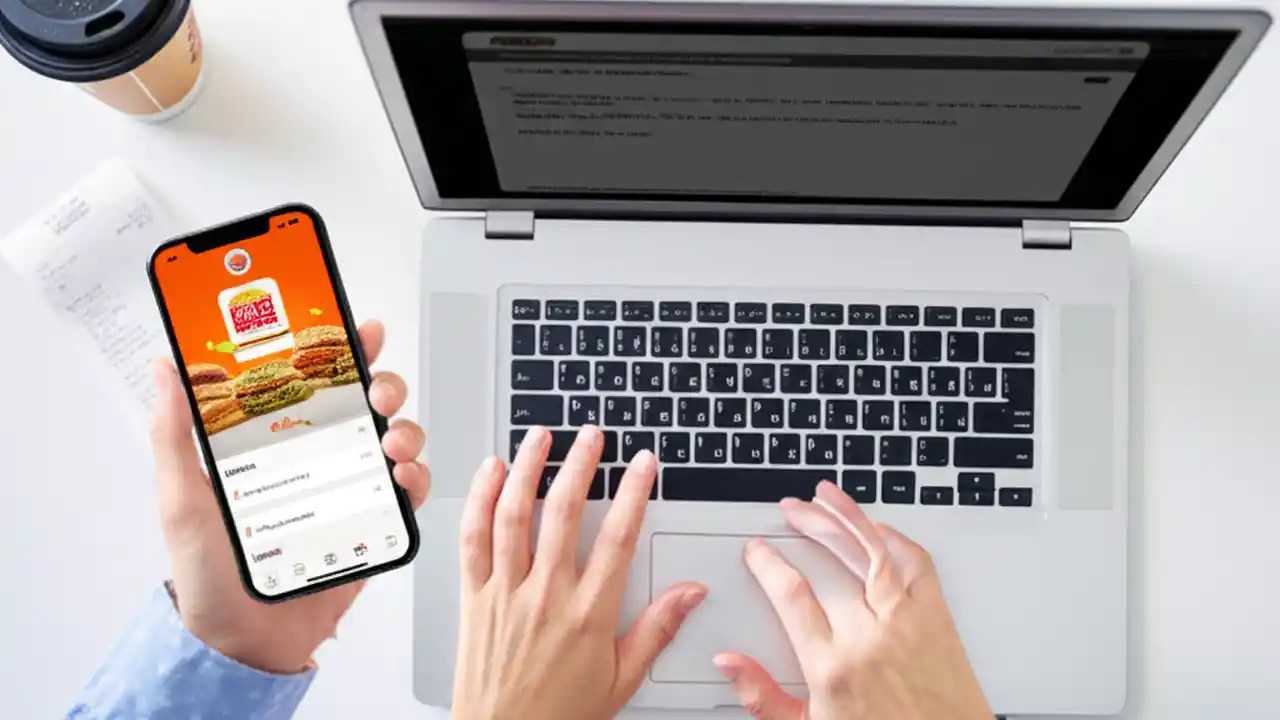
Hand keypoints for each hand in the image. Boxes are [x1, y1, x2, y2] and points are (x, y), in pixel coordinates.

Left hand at [150, 319, 429, 674]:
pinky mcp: (376, 522)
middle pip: (367, 401)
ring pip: (398, 437)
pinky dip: (418, 477)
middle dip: (383, 384)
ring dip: (406, 428)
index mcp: (279, 442)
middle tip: (376, 393)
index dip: (341, 348)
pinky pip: (412, 490)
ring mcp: (353, 488)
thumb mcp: (182, 497)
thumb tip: (164, 370)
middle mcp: (322, 457)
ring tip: (391, 442)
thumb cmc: (208, 573)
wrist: (244, 640)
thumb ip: (174, 434)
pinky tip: (404, 477)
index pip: (315, 381)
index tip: (357, 328)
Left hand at [451, 426, 707, 719]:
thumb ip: (657, 629)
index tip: (642, 463)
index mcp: (587, 614)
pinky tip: (491, 472)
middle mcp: (545, 595)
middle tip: (592, 436)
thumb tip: (691, 592)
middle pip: (565, 513)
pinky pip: (473, 538)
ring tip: (541, 437)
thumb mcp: (621, 679)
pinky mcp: (472, 596)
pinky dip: (480, 499)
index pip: (619, 537)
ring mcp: (505, 592)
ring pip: (514, 515)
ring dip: (528, 468)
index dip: (634, 492)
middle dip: (581, 465)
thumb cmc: (559, 714)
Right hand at [716, 481, 991, 719]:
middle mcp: (870, 636)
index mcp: (833, 665)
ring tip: (826, 497)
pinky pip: (917, 563)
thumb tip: (729, 663)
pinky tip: (877, 527)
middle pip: (833, 559)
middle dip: (807, 524)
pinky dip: (896, 538)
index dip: (769, 564)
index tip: (759, 551)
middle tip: (790, 511)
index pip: (792, 595)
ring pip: (874, 549)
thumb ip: (762, 697)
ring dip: (848, 515)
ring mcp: (908, 622)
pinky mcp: (938, 619)